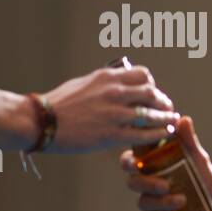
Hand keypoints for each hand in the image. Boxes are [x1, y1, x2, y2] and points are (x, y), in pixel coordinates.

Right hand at [45, 65, 178, 152]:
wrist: (39, 121)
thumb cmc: (58, 103)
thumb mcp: (83, 84)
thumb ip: (103, 84)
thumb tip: (117, 84)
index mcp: (107, 78)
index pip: (143, 75)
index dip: (152, 84)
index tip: (153, 93)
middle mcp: (114, 93)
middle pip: (152, 93)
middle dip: (164, 102)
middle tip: (167, 108)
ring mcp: (114, 114)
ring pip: (152, 114)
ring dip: (166, 118)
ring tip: (172, 122)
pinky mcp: (111, 134)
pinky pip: (144, 134)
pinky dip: (159, 134)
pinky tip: (165, 135)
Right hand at [120, 116, 211, 210]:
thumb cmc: (201, 174)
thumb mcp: (197, 157)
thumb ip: (188, 141)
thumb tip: (183, 119)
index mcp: (151, 165)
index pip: (130, 160)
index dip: (128, 161)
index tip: (137, 162)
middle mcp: (146, 182)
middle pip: (132, 182)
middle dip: (147, 184)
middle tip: (166, 185)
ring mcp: (150, 201)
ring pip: (143, 202)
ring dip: (160, 202)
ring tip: (181, 200)